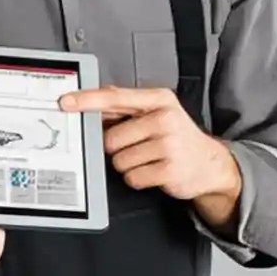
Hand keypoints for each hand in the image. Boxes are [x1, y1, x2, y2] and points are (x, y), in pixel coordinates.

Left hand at [58, 87, 241, 226]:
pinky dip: (137, 178)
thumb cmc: (176, 136)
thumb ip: (124, 106)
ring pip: (119, 160)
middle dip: (116, 147)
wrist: (210, 163)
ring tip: (148, 158)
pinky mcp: (170, 170)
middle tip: (137, 146)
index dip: (87, 100)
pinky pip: (132, 177)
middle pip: (111, 138)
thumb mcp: (156, 112)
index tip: (66, 102)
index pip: (114, 97)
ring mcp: (169, 144)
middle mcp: (165, 118)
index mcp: (158, 99)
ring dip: (128, 164)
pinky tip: (153, 170)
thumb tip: (88, 104)